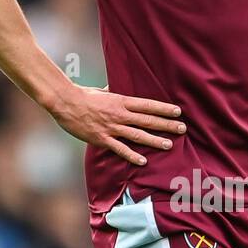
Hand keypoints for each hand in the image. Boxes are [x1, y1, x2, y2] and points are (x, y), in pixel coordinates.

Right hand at [49, 84, 185, 165]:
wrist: (65, 102)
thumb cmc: (82, 94)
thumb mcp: (101, 91)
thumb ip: (111, 92)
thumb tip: (114, 87)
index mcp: (121, 101)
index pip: (148, 105)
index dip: (164, 109)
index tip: (178, 112)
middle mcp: (120, 114)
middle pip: (148, 120)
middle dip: (167, 125)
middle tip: (182, 129)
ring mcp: (112, 127)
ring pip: (138, 135)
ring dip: (155, 140)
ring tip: (169, 145)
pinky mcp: (102, 139)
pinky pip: (120, 149)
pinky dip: (132, 155)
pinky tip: (143, 161)